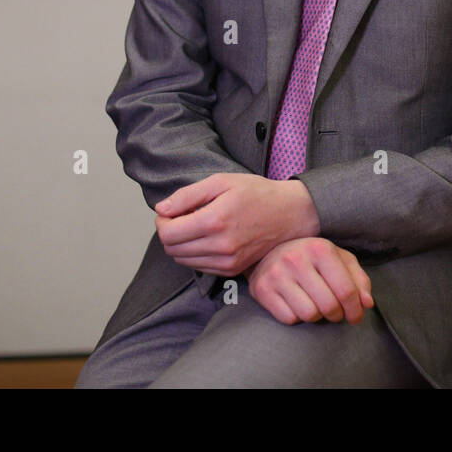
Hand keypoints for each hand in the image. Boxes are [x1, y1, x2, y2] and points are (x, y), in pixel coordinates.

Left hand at [154, 173, 319, 276]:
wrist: (290, 214)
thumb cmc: (257, 193)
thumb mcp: (221, 181)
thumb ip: (187, 195)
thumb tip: (161, 209)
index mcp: (215, 220)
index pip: (167, 233)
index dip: (162, 221)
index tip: (170, 211)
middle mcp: (220, 246)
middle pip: (172, 249)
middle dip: (169, 232)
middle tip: (181, 217)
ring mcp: (227, 261)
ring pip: (182, 260)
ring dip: (181, 244)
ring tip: (196, 226)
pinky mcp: (232, 270)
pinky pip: (199, 267)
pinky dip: (195, 254)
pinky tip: (207, 238)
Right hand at [247, 238, 373, 324]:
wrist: (271, 251)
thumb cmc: (312, 258)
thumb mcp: (339, 260)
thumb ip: (358, 280)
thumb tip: (367, 303)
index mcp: (320, 248)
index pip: (346, 290)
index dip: (355, 309)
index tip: (356, 316)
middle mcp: (296, 258)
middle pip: (328, 306)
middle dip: (336, 315)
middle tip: (335, 313)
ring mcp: (276, 273)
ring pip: (309, 314)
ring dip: (316, 316)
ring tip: (315, 305)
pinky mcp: (262, 288)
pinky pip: (289, 318)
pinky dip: (296, 317)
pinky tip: (296, 303)